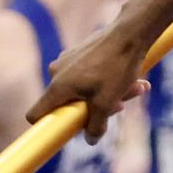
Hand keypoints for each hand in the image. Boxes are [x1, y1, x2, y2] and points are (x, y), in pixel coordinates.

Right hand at [25, 25, 152, 142]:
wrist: (131, 32)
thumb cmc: (117, 67)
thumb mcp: (108, 102)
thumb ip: (96, 125)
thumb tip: (90, 140)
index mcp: (57, 87)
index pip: (35, 114)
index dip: (48, 126)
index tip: (68, 130)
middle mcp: (56, 73)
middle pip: (69, 104)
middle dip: (96, 109)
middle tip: (121, 106)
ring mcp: (67, 61)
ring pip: (85, 90)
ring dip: (110, 94)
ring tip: (137, 87)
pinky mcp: (79, 53)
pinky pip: (91, 75)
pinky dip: (109, 81)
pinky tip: (134, 78)